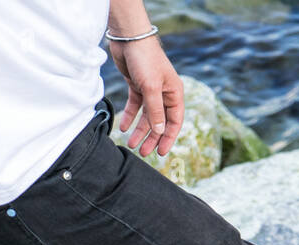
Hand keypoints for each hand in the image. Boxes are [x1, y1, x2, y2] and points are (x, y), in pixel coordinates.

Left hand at [109, 36, 183, 156]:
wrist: (129, 38)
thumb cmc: (145, 59)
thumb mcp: (151, 87)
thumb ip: (155, 110)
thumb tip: (159, 131)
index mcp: (174, 93)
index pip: (175, 121)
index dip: (168, 138)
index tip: (161, 153)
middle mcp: (164, 93)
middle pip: (159, 121)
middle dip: (151, 138)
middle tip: (143, 153)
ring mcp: (150, 90)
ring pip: (146, 116)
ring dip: (139, 131)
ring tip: (130, 144)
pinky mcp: (137, 86)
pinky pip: (135, 106)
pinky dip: (130, 117)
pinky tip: (123, 127)